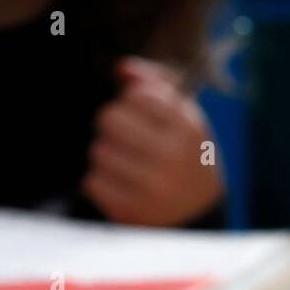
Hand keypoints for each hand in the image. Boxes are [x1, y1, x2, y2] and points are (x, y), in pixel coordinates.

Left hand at [84, 57, 223, 226]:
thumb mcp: (185, 122)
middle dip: (114, 128)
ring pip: (98, 151)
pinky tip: (122, 189)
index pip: (137, 95)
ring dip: (107, 158)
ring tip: (129, 170)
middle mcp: (172, 157)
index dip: (133, 104)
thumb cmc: (187, 161)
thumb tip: (123, 68)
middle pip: (110, 118)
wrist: (197, 222)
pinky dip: (101, 183)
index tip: (146, 121)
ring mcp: (150, 186)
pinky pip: (92, 181)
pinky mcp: (129, 211)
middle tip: (131, 144)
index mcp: (189, 130)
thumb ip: (157, 87)